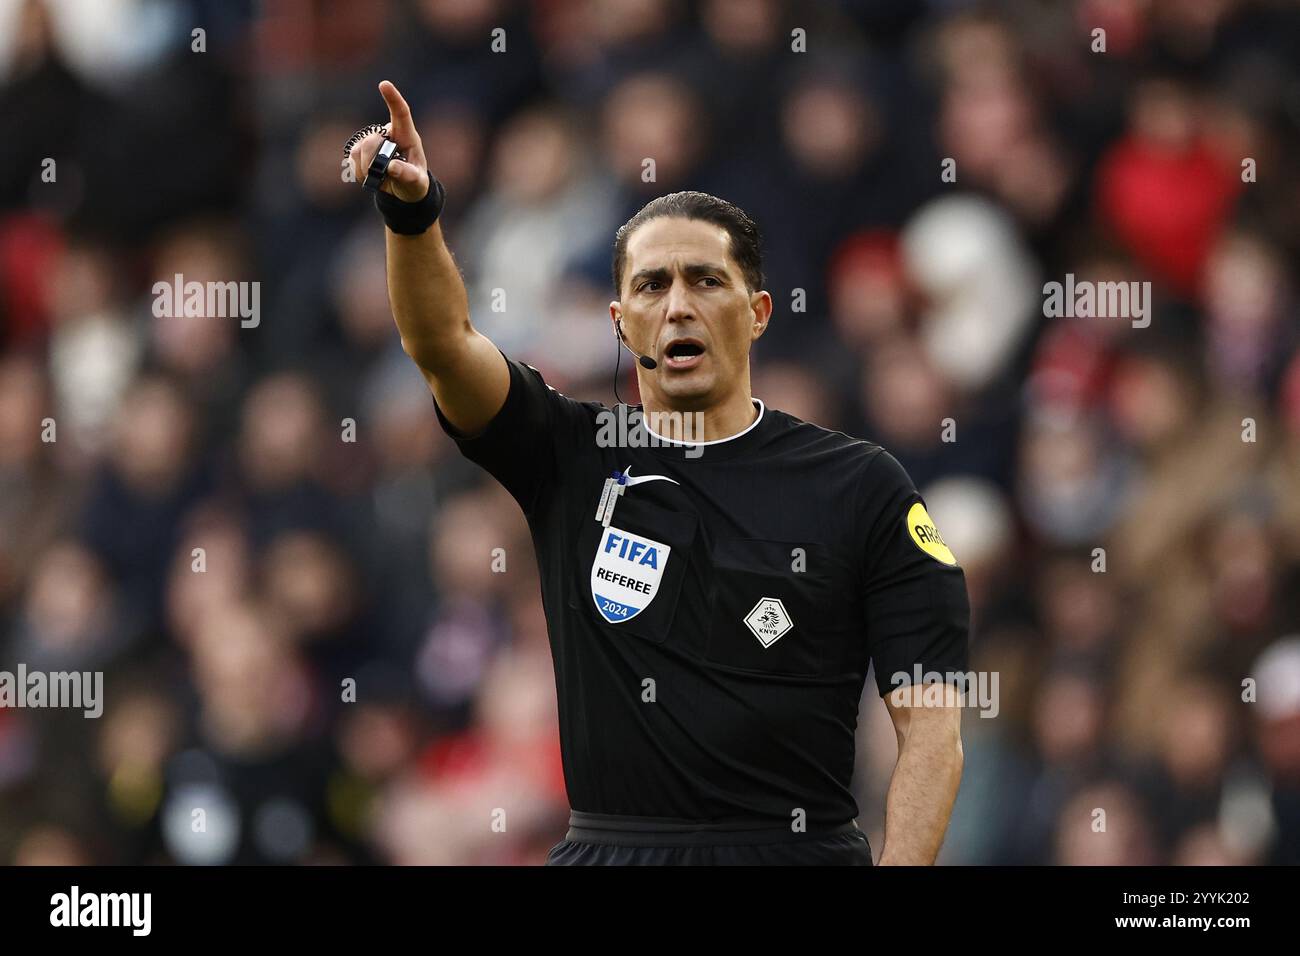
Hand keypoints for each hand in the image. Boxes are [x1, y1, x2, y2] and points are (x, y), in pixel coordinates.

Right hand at [348, 80, 429, 201]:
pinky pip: (352, 157)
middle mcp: (388, 133)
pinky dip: (359, 171)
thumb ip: (407, 175)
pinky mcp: (360, 148)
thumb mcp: (417, 182)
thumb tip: (391, 168)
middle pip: (373, 140)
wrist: (402, 190)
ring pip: (359, 149)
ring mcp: (372, 139)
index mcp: (407, 136)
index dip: (393, 98)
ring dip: (366, 168)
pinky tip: (370, 175)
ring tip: (380, 176)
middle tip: (387, 173)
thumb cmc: (414, 182)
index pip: (401, 113)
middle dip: (375, 161)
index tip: (384, 84)